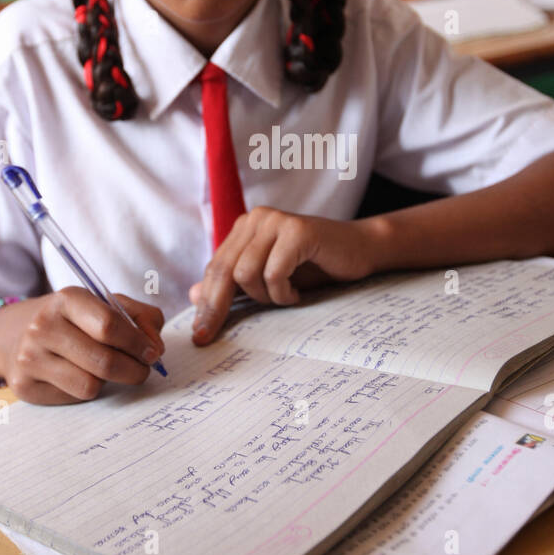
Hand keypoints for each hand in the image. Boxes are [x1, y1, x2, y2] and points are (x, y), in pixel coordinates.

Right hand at [0, 287, 164, 405]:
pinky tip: (79, 376)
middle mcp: (43, 326)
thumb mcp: (107, 305)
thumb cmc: (75, 320)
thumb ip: (142, 318)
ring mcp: (30, 357)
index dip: (139, 343)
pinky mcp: (24, 386)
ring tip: (107, 371)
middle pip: (104, 361)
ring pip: (90, 385)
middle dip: (134, 370)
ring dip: (109, 382)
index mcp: (67, 299)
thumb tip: (156, 348)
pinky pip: (73, 398)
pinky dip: (86, 390)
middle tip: (142, 370)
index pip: (110, 326)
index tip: (152, 352)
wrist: (16, 334)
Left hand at [187, 208, 376, 343]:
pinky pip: (274, 272)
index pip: (215, 268)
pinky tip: (297, 292)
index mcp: (245, 228)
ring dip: (265, 296)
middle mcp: (256, 219)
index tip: (199, 334)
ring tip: (284, 297)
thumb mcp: (269, 280)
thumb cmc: (315, 267)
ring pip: (246, 273)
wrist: (360, 250)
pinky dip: (284, 292)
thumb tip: (193, 297)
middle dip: (216, 307)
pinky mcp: (297, 230)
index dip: (205, 302)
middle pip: (223, 269)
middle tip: (210, 335)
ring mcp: (276, 221)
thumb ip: (234, 286)